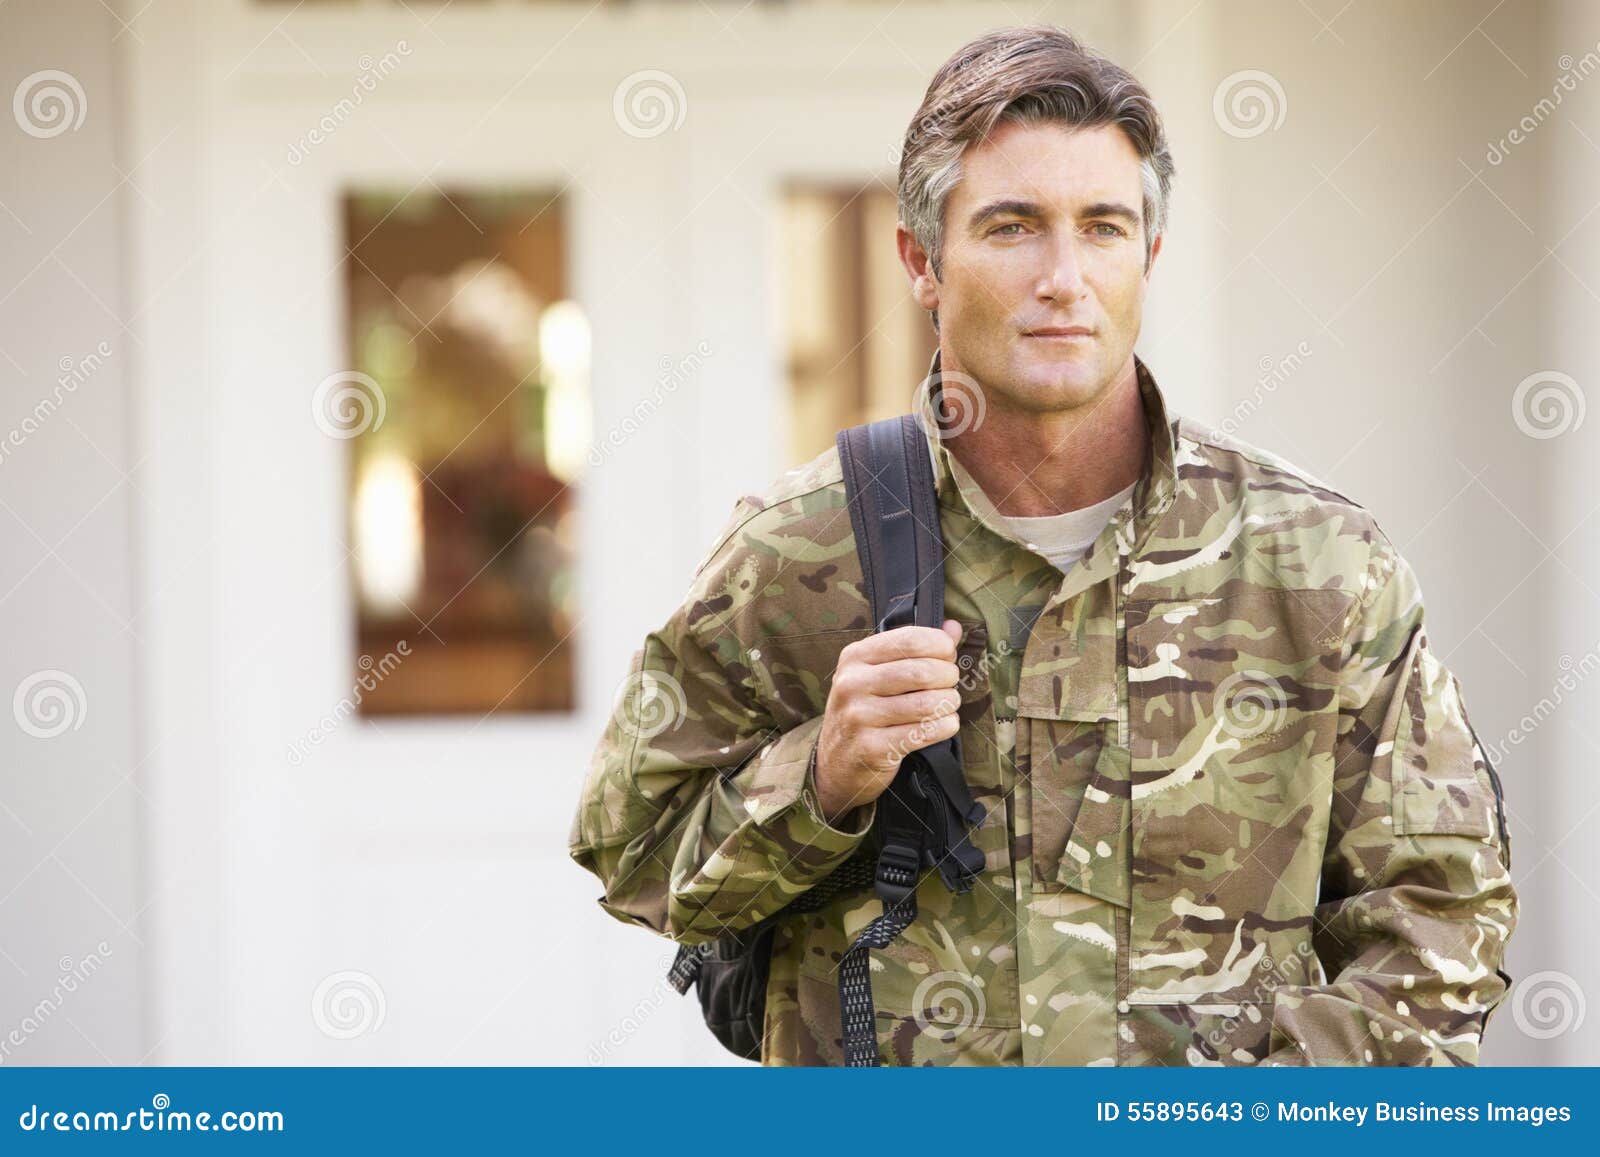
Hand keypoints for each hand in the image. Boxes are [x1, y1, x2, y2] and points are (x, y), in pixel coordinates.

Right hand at [812, 619, 963, 823]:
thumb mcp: (878, 673)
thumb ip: (915, 648)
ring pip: (927, 703)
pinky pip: (924, 733)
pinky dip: (945, 726)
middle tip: (949, 684)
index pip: (910, 640)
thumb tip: (954, 627)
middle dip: (948, 676)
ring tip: (947, 704)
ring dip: (949, 703)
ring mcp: (859, 717)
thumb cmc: (865, 710)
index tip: (948, 655)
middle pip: (922, 671)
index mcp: (855, 657)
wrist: (835, 763)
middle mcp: (852, 683)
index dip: (940, 646)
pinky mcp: (872, 748)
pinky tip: (945, 724)